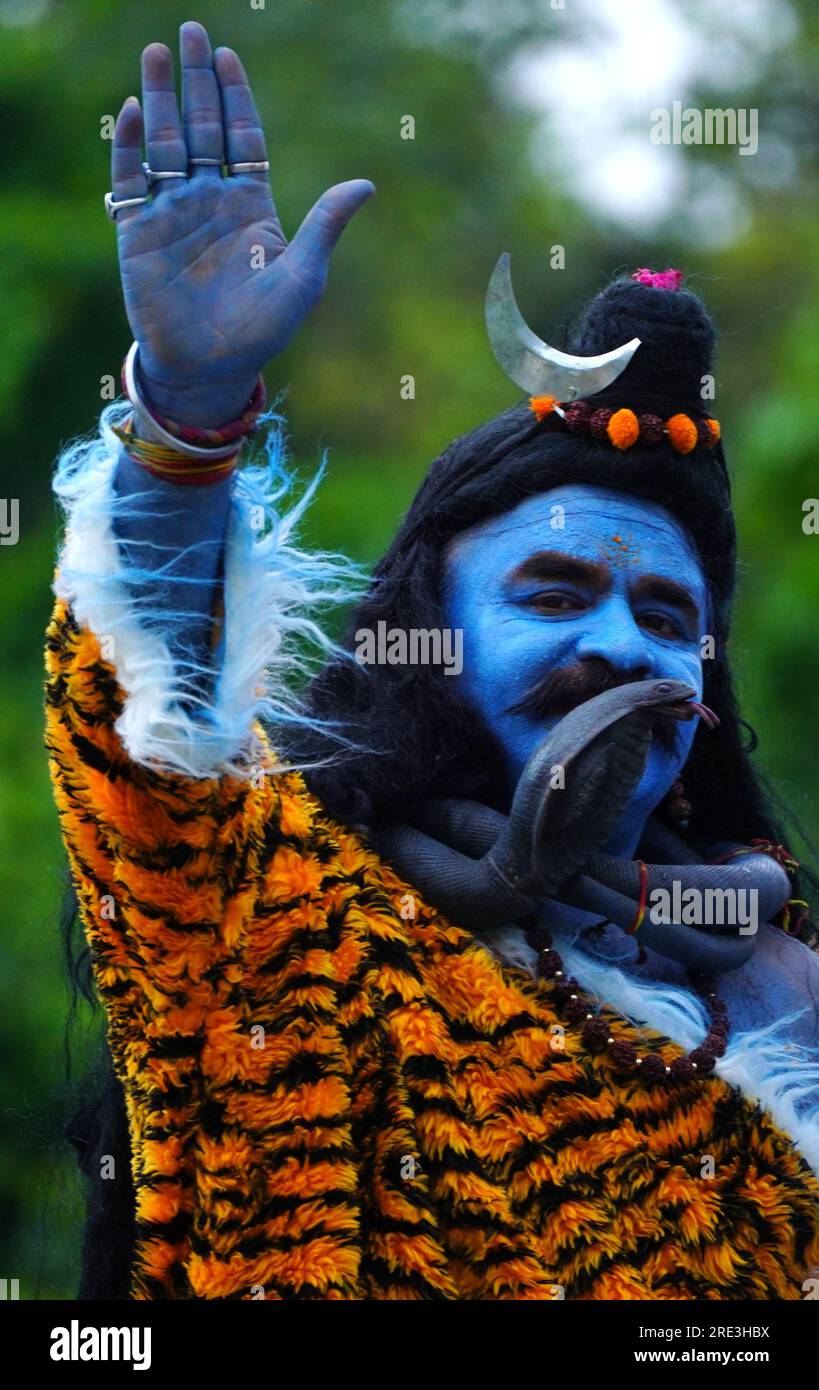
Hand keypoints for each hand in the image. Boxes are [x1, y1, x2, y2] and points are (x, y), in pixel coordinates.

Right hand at [110, 20, 374, 425]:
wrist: (211, 369)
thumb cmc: (262, 330)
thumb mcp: (302, 277)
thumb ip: (325, 226)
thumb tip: (366, 185)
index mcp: (250, 205)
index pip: (242, 137)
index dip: (235, 98)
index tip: (228, 56)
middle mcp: (209, 200)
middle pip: (201, 127)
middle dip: (196, 80)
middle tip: (190, 31)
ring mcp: (172, 213)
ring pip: (165, 143)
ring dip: (162, 98)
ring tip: (159, 52)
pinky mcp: (137, 233)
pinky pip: (132, 182)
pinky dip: (131, 148)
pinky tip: (135, 112)